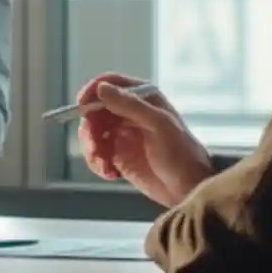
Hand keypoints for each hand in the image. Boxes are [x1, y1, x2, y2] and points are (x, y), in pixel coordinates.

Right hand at [76, 73, 212, 207]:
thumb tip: (102, 88)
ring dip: (92, 149)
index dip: (92, 91)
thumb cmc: (181, 153)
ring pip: (91, 133)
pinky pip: (96, 153)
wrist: (189, 189)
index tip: (82, 106)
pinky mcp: (117, 155)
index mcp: (141, 98)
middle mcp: (128, 112)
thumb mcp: (158, 124)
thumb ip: (130, 105)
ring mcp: (121, 133)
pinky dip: (97, 163)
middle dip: (90, 129)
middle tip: (95, 147)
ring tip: (104, 165)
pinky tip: (110, 174)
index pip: (109, 83)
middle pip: (94, 110)